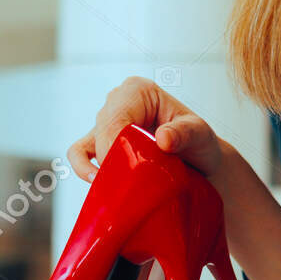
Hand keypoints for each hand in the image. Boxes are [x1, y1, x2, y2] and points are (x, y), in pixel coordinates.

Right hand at [65, 76, 225, 183]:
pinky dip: (83, 170)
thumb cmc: (200, 145)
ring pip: (85, 146)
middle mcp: (117, 101)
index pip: (115, 119)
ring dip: (99, 170)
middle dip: (112, 162)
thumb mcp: (201, 135)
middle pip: (100, 133)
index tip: (131, 171)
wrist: (202, 164)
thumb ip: (186, 134)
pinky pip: (78, 154)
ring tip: (116, 188)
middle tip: (130, 185)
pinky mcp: (98, 142)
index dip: (117, 148)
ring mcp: (106, 122)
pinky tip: (98, 185)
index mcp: (138, 91)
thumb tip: (163, 138)